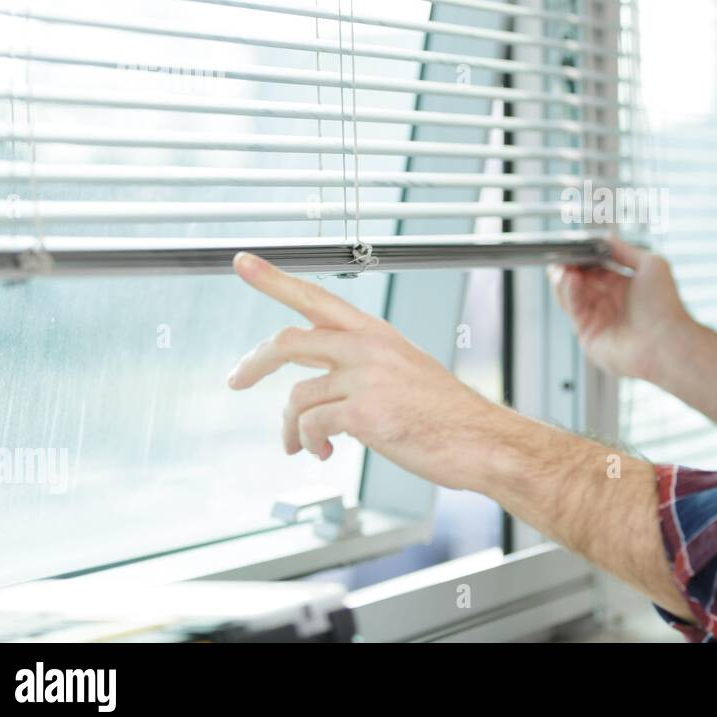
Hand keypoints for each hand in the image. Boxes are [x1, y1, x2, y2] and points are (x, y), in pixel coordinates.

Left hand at [225, 251, 503, 490]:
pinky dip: (309, 443)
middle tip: (235, 380)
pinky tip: (325, 453)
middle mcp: (369, 348)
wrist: (481, 440)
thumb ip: (360, 369)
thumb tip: (321, 390)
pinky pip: (311, 426)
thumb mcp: (405, 372)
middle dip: (252, 364)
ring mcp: (366, 378)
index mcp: (377, 333)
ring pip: (296, 397)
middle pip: (289, 341)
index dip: (274, 280)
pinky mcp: (364, 412)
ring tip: (302, 445)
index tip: (244, 263)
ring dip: (290, 428)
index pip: (316, 297)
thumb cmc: (447, 415)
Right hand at [546, 235, 691, 382]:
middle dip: (569, 268)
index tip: (573, 247)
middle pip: (580, 282)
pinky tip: (570, 279)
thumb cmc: (665, 305)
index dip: (583, 258)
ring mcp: (599, 320)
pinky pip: (574, 310)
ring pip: (571, 296)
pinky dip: (569, 293)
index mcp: (624, 287)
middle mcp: (610, 303)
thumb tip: (607, 238)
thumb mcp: (651, 265)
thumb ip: (626, 250)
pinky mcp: (589, 335)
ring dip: (564, 280)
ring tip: (562, 267)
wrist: (666, 341)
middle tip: (560, 256)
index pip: (596, 269)